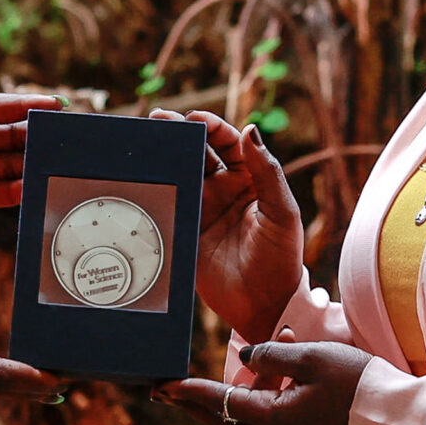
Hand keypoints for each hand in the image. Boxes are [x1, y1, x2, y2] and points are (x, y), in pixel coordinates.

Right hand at [145, 108, 303, 340]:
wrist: (263, 306)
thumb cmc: (282, 258)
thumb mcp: (282, 213)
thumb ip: (267, 172)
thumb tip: (251, 130)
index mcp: (250, 179)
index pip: (229, 142)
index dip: (211, 125)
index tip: (194, 118)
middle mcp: (224, 189)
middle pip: (199, 151)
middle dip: (180, 132)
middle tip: (158, 119)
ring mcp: (203, 209)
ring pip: (181, 173)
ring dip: (165, 156)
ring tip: (145, 141)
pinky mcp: (186, 230)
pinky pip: (169, 203)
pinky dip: (156, 189)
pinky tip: (143, 178)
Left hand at [155, 336, 372, 424]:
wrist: (395, 416)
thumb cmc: (357, 382)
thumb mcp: (312, 357)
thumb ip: (272, 355)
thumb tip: (243, 358)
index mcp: (275, 419)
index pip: (220, 403)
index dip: (189, 392)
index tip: (162, 384)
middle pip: (221, 422)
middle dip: (190, 405)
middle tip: (160, 391)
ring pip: (239, 419)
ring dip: (215, 400)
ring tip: (189, 386)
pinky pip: (262, 414)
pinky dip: (248, 395)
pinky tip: (256, 367)